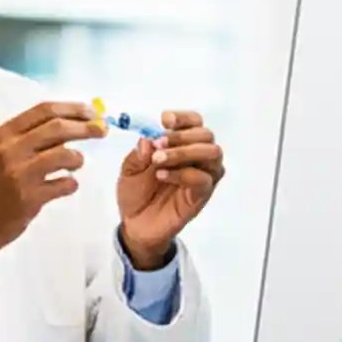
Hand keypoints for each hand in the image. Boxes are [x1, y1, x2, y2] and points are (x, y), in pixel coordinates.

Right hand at [0, 102, 105, 270]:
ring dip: (78, 159)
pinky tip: (66, 187)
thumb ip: (26, 138)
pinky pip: (64, 184)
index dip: (73, 108)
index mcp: (3, 134)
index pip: (44, 110)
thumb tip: (67, 125)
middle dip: (86, 127)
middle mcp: (10, 149)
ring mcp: (20, 173)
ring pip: (65, 155)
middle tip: (102, 131)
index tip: (92, 112)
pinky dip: (71, 184)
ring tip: (75, 166)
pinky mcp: (30, 197)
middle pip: (58, 128)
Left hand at [117, 111, 224, 269]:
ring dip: (185, 152)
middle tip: (159, 144)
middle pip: (206, 135)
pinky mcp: (202, 196)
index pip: (195, 122)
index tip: (164, 120)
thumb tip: (148, 139)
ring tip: (158, 160)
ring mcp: (203, 177)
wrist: (135, 223)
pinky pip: (204, 180)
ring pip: (212, 154)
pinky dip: (183, 174)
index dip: (183, 117)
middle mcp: (198, 158)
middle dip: (182, 135)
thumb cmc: (136, 191)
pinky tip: (162, 176)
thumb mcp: (129, 169)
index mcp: (181, 145)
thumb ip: (138, 154)